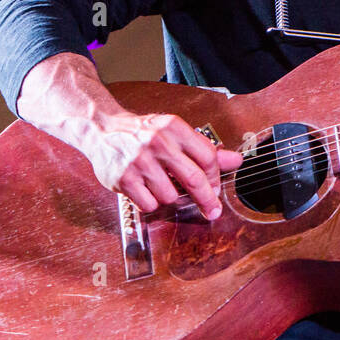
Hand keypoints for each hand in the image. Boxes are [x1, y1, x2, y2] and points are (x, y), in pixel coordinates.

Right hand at [83, 111, 243, 217]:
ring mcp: (140, 161)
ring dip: (170, 196)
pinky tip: (144, 189)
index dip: (216, 177)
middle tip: (213, 211)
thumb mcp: (174, 133)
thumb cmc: (143, 133)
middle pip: (194, 179)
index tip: (216, 188)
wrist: (102, 129)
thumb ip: (204, 149)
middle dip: (208, 200)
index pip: (207, 157)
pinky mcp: (124, 179)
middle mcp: (158, 143)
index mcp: (174, 128)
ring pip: (171, 196)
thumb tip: (236, 161)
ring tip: (160, 183)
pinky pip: (149, 204)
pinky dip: (150, 202)